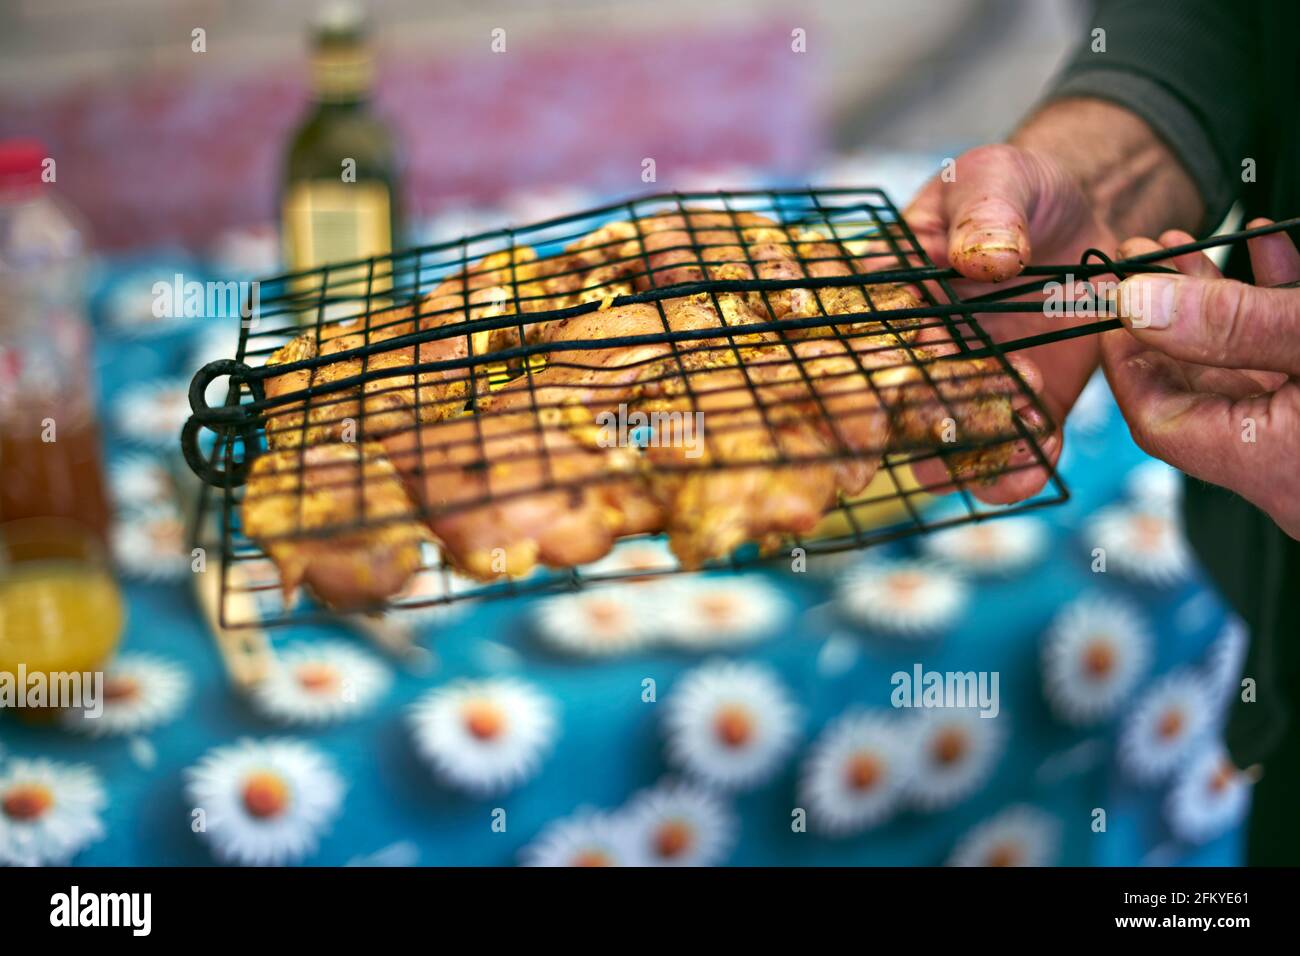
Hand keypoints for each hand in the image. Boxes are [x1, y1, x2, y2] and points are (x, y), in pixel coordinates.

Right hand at [903, 144, 1116, 501]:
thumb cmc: (1019, 189)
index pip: (876, 336)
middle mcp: (919, 353)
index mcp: (892, 296)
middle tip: (975, 405)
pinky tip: (1041, 460)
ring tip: (1011, 442)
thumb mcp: (998, 176)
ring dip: (970, 459)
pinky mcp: (1019, 410)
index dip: (896, 351)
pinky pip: (1009, 458)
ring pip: (944, 450)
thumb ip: (987, 210)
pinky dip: (1019, 471)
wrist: (1086, 218)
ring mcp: (968, 387)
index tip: (934, 347)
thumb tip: (982, 258)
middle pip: (902, 407)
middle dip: (933, 418)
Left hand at [1101, 221, 1299, 539]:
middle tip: (1144, 252)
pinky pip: (1289, 357)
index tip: (1114, 297)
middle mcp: (1284, 465)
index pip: (1156, 420)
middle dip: (1168, 313)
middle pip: (1197, 388)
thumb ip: (1229, 326)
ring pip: (1245, 367)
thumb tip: (1132, 305)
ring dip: (1220, 301)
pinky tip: (1267, 249)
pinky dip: (1273, 305)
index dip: (1125, 357)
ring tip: (1188, 246)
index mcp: (1267, 466)